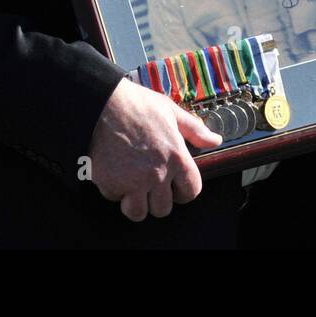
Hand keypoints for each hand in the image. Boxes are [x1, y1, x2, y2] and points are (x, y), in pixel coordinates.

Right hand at [87, 78, 221, 221]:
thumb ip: (195, 129)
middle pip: (163, 209)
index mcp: (176, 156)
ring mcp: (134, 182)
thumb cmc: (136, 105)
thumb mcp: (170, 111)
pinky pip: (115, 198)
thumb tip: (215, 140)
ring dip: (135, 202)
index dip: (184, 191)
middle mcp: (157, 173)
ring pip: (139, 212)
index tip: (176, 187)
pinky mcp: (111, 184)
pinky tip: (114, 171)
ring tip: (131, 185)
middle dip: (157, 200)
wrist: (100, 104)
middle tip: (149, 184)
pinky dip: (114, 189)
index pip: (191, 191)